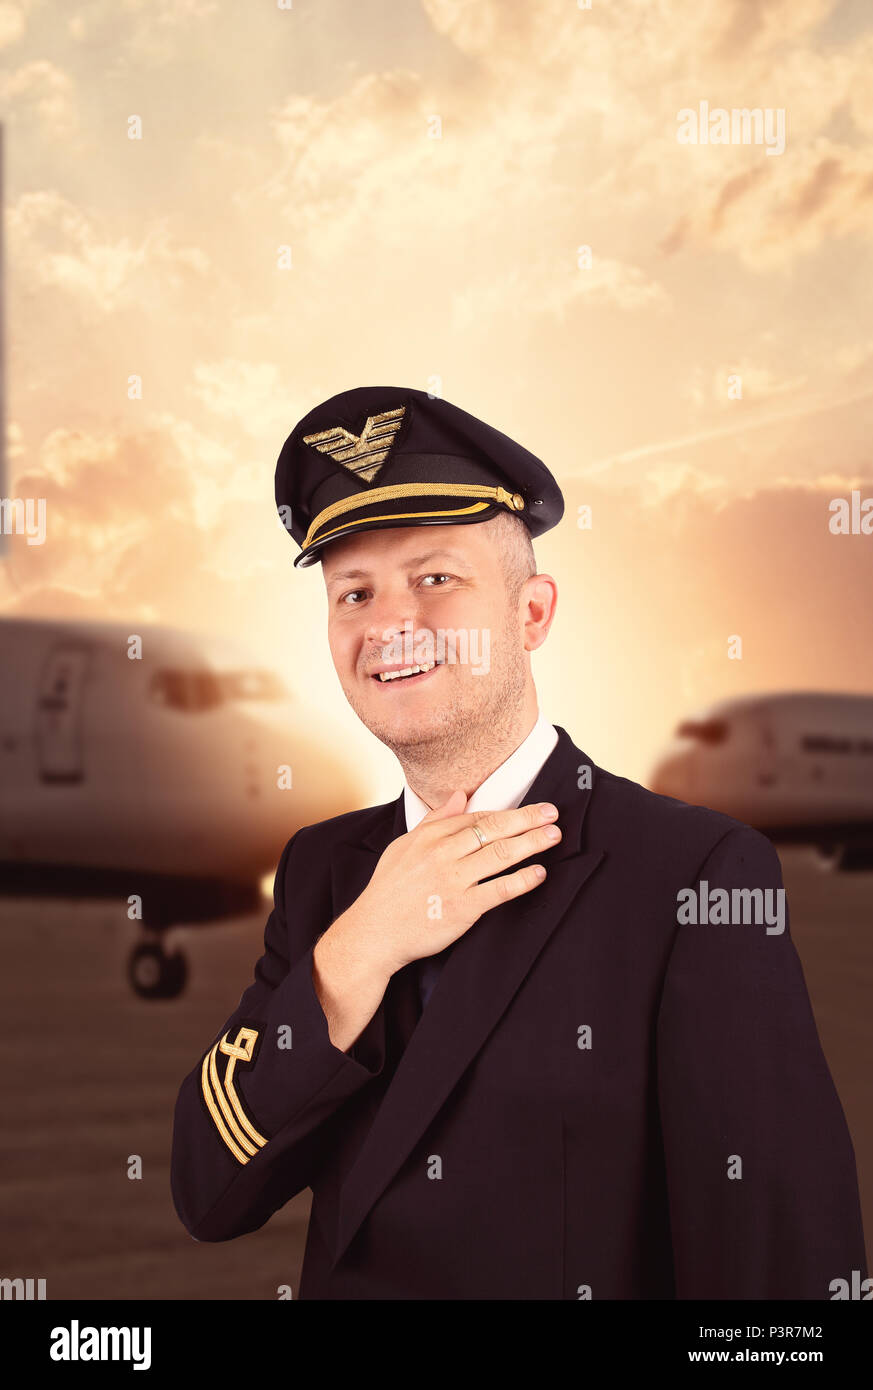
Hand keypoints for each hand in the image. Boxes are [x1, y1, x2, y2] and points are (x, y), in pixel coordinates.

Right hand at [338, 789, 560, 976]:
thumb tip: (459, 796)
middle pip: (493, 829)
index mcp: (429, 837)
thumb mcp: (404, 846)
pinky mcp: (462, 908)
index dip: (508, 812)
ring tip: (553, 836)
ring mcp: (453, 881)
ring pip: (501, 855)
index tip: (531, 809)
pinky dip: (522, 880)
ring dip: (531, 843)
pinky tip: (539, 873)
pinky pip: (499, 890)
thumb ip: (434, 820)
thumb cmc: (388, 891)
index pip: (477, 817)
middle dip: (527, 819)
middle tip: (552, 814)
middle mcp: (443, 854)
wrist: (374, 933)